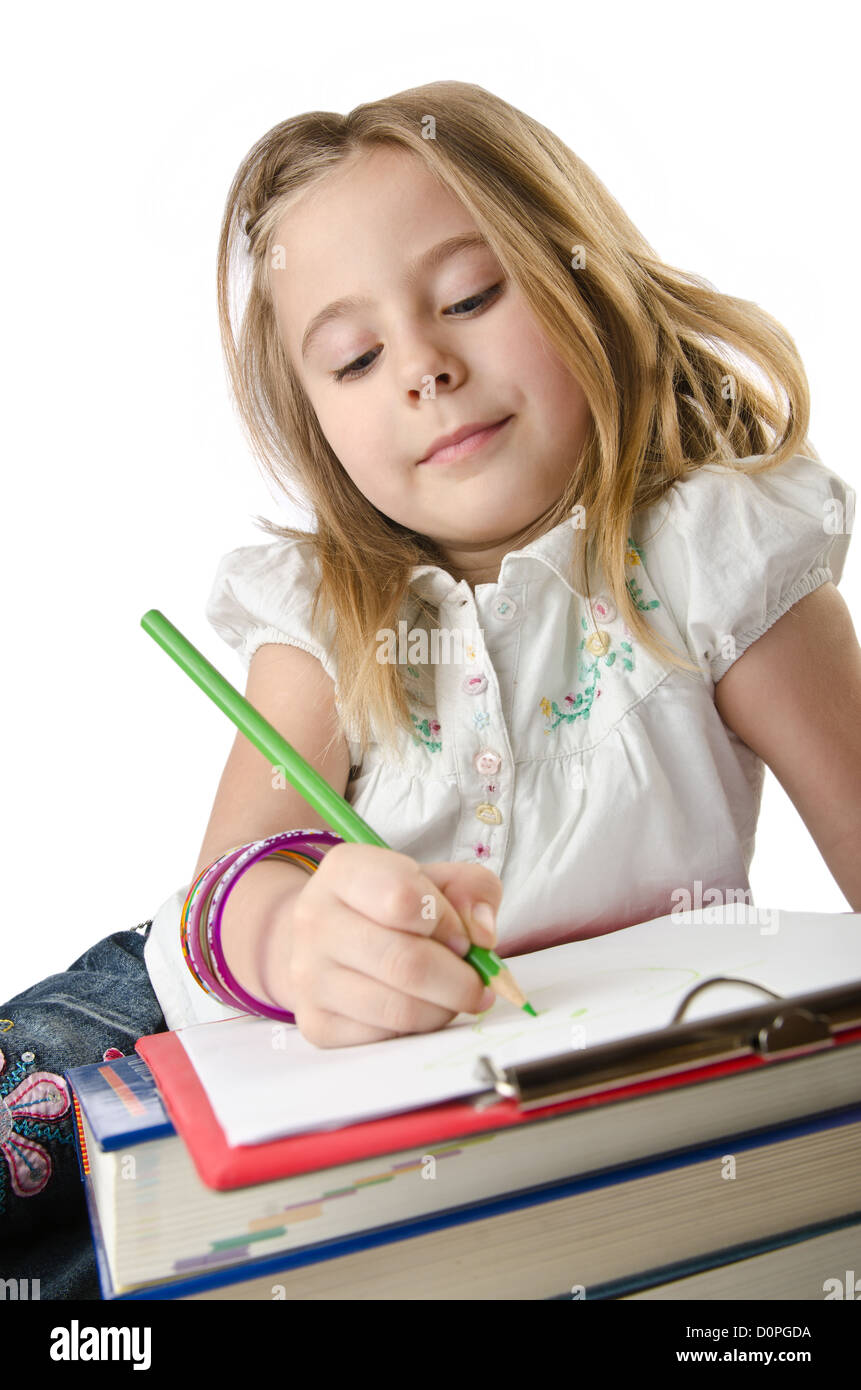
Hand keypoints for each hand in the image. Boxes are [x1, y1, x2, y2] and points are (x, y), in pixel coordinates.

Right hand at [264, 842, 502, 1047]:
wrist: (325, 940)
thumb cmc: (389, 907)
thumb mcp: (434, 879)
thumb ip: (473, 889)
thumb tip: (483, 936)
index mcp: (344, 870)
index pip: (405, 898)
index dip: (450, 922)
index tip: (464, 937)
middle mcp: (315, 919)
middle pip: (407, 962)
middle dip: (461, 980)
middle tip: (478, 981)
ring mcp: (308, 976)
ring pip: (400, 1009)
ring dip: (445, 1008)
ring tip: (453, 995)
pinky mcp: (316, 1023)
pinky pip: (386, 1038)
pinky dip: (418, 1029)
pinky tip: (420, 1008)